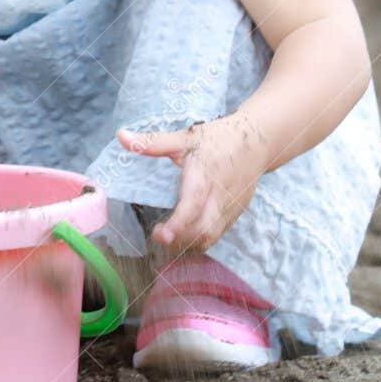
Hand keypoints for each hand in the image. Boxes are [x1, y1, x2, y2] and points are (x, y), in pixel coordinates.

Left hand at [116, 111, 271, 252]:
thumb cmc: (219, 138)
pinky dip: (199, 240)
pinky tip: (185, 237)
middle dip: (179, 240)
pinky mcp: (235, 214)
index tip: (161, 234)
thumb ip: (152, 142)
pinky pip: (217, 234)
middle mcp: (220, 196)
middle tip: (157, 235)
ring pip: (211, 237)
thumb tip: (120, 137)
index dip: (178, 223)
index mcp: (206, 175)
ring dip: (188, 244)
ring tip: (168, 238)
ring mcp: (230, 208)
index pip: (193, 204)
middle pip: (203, 229)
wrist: (260, 141)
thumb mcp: (185, 136)